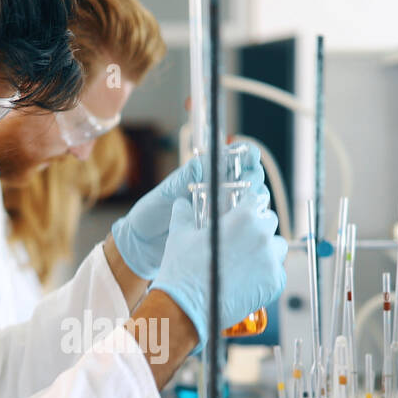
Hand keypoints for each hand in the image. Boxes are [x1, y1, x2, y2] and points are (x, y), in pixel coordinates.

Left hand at [110, 145, 263, 279]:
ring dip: (254, 198)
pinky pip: (241, 224)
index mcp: (204, 175)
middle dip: (254, 176)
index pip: (231, 160)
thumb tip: (201, 163)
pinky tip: (247, 221)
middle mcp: (216, 191)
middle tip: (252, 181)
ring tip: (252, 199)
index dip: (245, 155)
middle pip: (248, 179)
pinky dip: (248, 221)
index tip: (251, 154)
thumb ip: (183, 179)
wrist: (143, 243)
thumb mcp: (165, 194)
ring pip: (249, 201)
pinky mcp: (222, 231)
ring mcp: (221, 211)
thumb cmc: (150, 213)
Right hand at [149, 184, 286, 352]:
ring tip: (247, 261)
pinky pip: (278, 272)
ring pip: (278, 247)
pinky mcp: (275, 283)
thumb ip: (184, 214)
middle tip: (241, 240)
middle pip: (270, 221)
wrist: (185, 308)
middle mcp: (261, 236)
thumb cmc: (182, 271)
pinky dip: (267, 275)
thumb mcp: (179, 235)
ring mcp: (271, 261)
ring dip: (267, 250)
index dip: (247, 206)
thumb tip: (181, 204)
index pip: (256, 199)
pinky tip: (250, 279)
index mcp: (243, 217)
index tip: (242, 214)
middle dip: (258, 227)